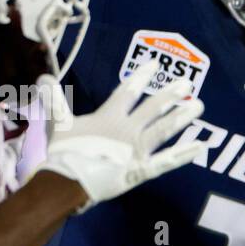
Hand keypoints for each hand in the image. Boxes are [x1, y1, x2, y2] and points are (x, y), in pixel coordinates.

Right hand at [37, 61, 205, 210]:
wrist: (67, 180)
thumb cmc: (63, 152)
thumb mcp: (58, 123)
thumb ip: (54, 99)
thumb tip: (44, 76)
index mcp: (109, 117)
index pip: (128, 92)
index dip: (141, 77)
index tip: (155, 64)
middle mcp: (128, 130)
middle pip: (153, 108)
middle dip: (170, 94)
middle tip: (188, 82)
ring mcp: (137, 150)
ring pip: (164, 130)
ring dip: (182, 117)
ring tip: (198, 106)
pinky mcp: (142, 169)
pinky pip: (167, 162)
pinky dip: (184, 154)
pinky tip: (200, 146)